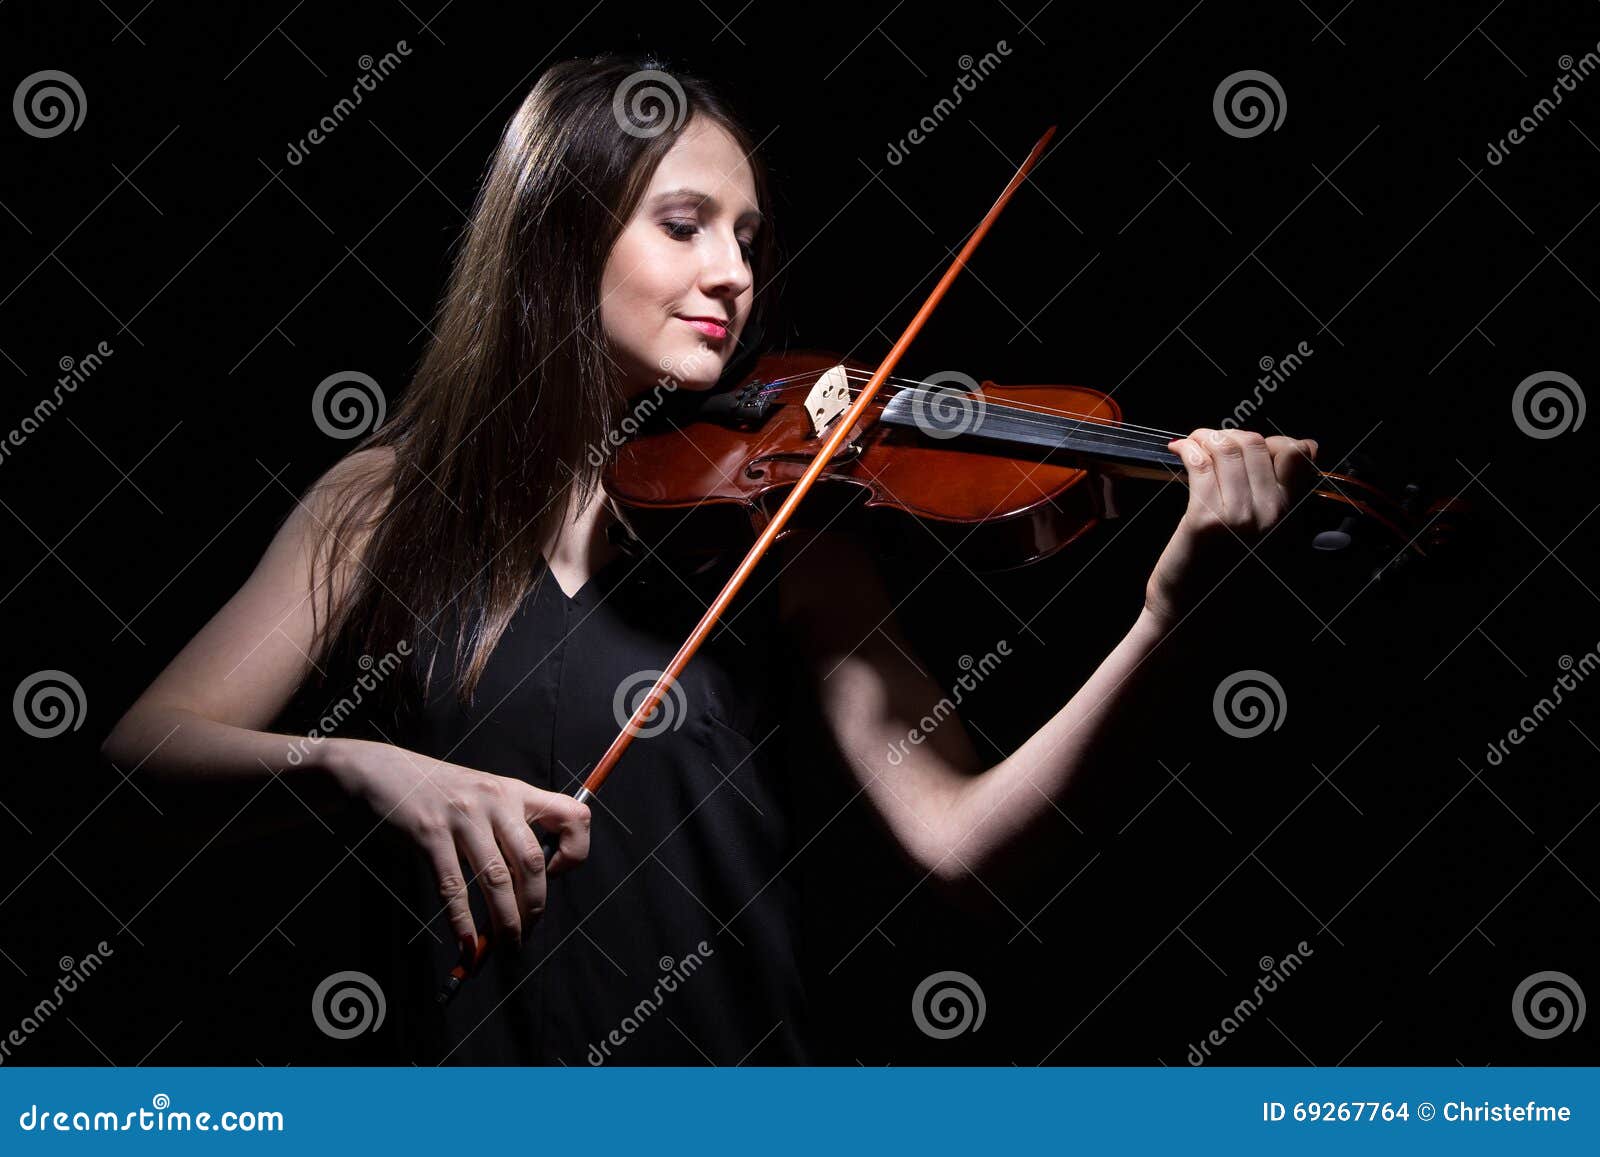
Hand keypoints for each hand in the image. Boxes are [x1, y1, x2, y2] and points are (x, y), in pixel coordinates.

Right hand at [327, 738, 590, 956]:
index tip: (557, 875)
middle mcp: (496, 801)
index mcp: (516, 792)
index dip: (575, 850)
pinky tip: (468, 945)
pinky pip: (453, 888)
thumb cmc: (440, 791)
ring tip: (506, 947)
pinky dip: (463, 923)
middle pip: (532, 862)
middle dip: (534, 907)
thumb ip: (510, 828)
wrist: (384, 771)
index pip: (572, 815)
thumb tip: (528, 888)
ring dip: (505, 922)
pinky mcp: (430, 834)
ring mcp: (463, 817)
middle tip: (526, 934)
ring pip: (497, 880)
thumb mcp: (485, 796)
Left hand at [1143, 427, 1319, 628]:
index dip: (1270, 440)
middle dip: (1231, 434)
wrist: (1195, 626)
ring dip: (1206, 437)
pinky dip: (1188, 449)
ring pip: (1228, 448)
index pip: (1297, 455)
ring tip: (1192, 443)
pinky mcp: (1203, 522)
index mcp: (1290, 521)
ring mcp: (1239, 518)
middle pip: (1257, 444)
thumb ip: (1277, 507)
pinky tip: (1179, 451)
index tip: (1246, 445)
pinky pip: (1200, 466)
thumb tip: (1295, 456)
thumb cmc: (1226, 587)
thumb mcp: (1270, 547)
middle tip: (1210, 441)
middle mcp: (1271, 516)